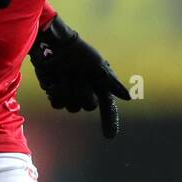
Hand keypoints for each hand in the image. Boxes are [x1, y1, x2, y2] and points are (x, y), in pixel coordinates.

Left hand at [29, 16, 130, 138]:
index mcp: (99, 85)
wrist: (53, 45)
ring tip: (63, 76)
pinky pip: (57, 105)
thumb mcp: (98, 65)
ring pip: (71, 107)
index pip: (107, 107)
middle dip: (82, 93)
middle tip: (77, 77)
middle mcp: (86, 91)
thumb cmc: (78, 52)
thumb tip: (128, 97)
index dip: (109, 121)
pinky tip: (53, 82)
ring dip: (67, 91)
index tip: (109, 136)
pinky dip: (55, 94)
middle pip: (87, 107)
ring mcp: (70, 93)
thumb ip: (112, 82)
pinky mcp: (55, 93)